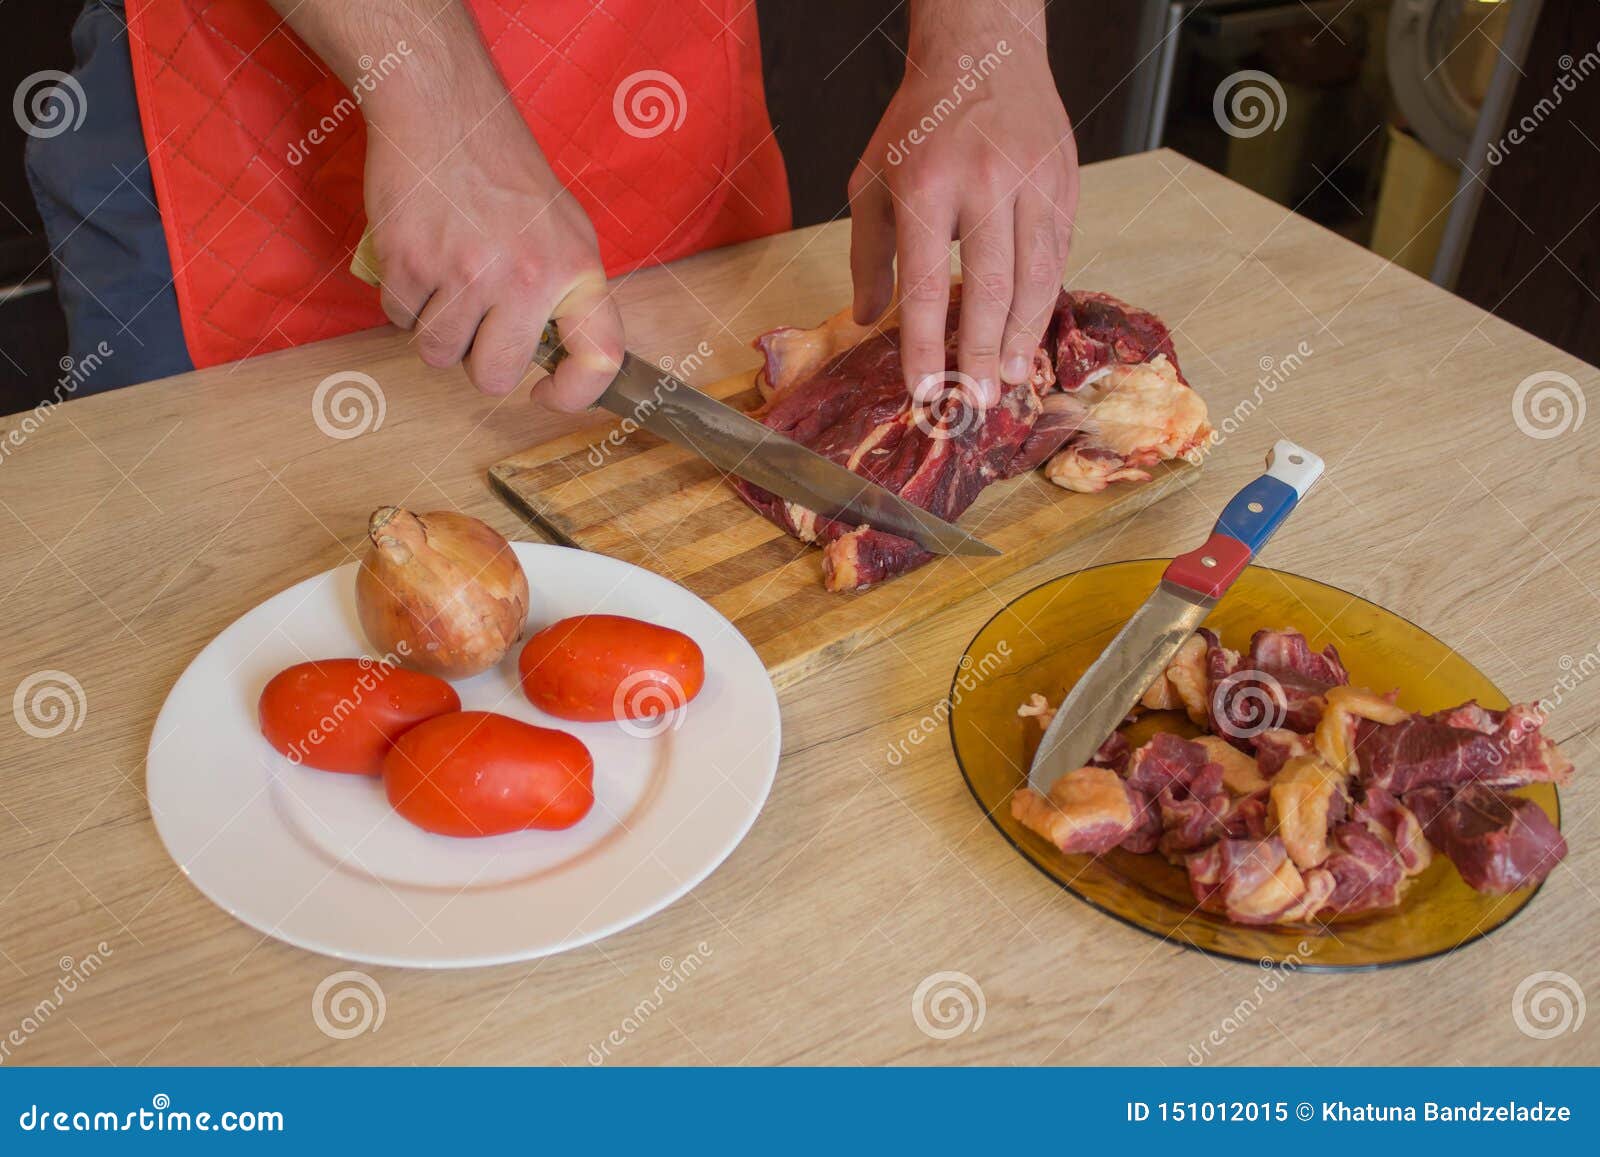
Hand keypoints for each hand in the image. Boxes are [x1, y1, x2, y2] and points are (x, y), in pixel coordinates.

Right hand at [363, 102, 621, 408]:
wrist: (445, 109)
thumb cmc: (504, 170)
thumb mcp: (564, 229)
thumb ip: (565, 294)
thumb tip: (561, 357)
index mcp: (576, 269)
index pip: (600, 359)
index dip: (575, 394)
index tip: (546, 392)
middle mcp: (527, 277)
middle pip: (496, 376)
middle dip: (479, 362)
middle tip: (476, 324)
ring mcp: (466, 272)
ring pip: (439, 352)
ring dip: (435, 329)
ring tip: (446, 280)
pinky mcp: (412, 262)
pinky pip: (399, 320)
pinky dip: (403, 300)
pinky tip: (420, 258)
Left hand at [848, 18, 1076, 405]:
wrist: (985, 50)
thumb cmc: (919, 122)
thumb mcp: (871, 179)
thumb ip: (867, 252)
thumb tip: (868, 318)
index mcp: (925, 184)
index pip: (923, 282)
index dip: (923, 344)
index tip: (923, 389)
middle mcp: (983, 182)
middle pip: (990, 287)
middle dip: (982, 352)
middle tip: (977, 399)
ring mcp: (1032, 181)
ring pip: (1036, 276)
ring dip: (1022, 335)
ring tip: (1010, 378)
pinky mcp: (1065, 182)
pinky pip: (1058, 254)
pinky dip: (1045, 300)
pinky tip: (1030, 332)